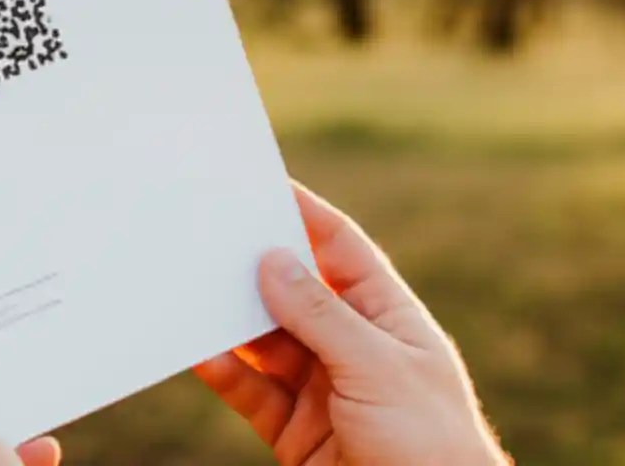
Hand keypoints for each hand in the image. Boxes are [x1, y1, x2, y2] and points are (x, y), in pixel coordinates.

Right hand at [194, 182, 510, 465]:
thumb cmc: (432, 444)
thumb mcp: (377, 367)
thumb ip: (320, 315)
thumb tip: (272, 261)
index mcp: (387, 317)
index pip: (342, 250)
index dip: (305, 214)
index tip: (263, 184)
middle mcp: (351, 346)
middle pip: (293, 292)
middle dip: (254, 268)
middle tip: (208, 238)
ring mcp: (321, 387)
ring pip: (264, 341)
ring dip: (230, 321)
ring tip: (191, 293)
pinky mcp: (295, 428)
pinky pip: (251, 390)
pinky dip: (224, 372)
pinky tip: (200, 353)